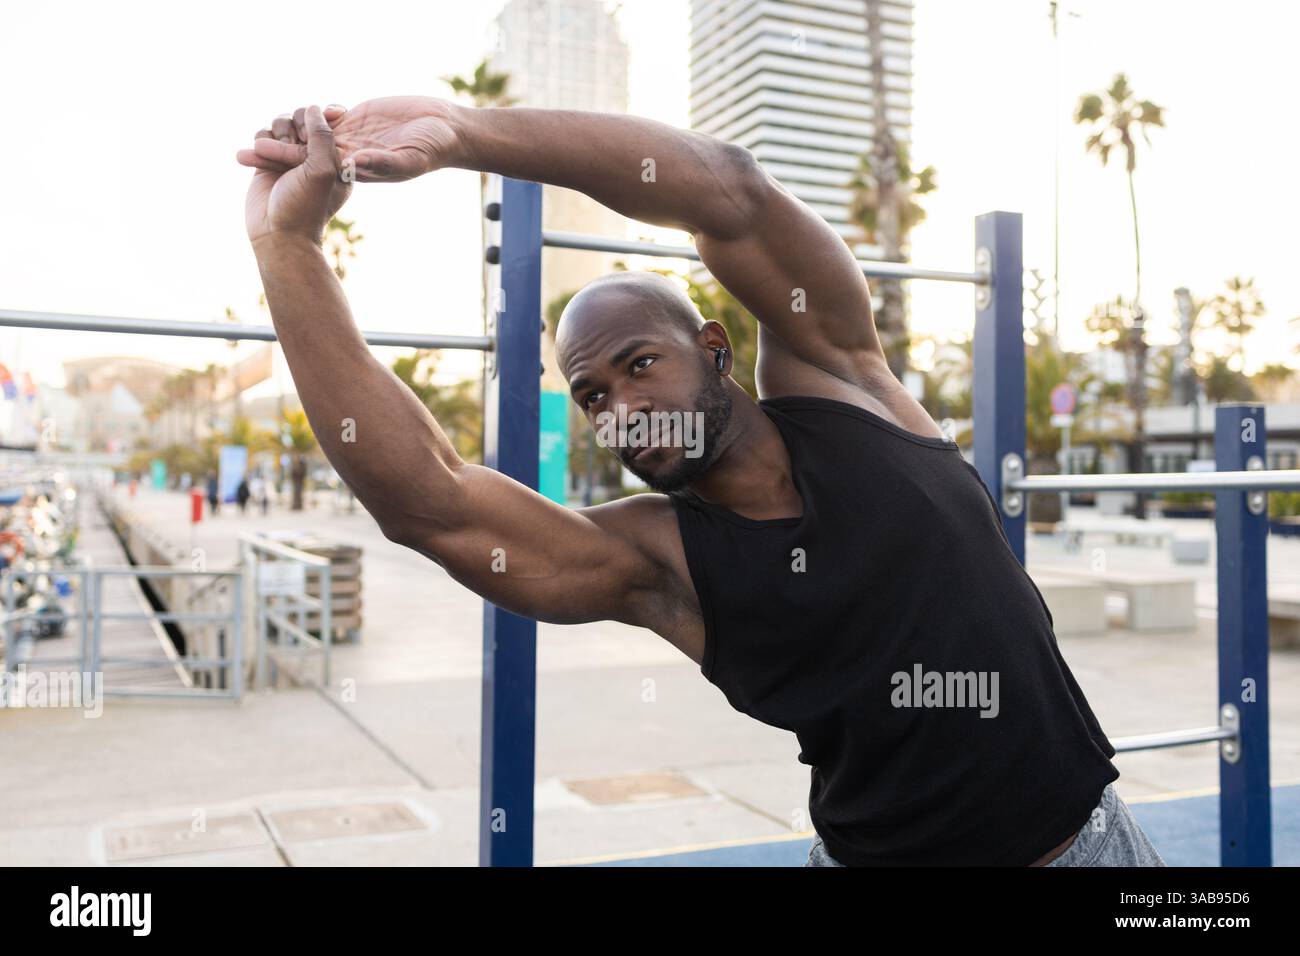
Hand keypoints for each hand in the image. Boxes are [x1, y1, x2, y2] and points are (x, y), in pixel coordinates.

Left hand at [236, 96, 461, 183]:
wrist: (448, 131)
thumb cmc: (433, 149)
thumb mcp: (406, 160)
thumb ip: (380, 163)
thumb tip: (352, 164)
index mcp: (355, 170)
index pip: (312, 166)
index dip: (284, 162)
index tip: (257, 158)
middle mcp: (350, 156)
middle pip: (304, 154)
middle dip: (273, 154)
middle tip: (241, 153)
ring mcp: (353, 138)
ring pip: (312, 136)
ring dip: (286, 134)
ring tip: (256, 133)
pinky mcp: (359, 121)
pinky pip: (328, 120)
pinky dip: (311, 117)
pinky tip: (290, 117)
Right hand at [242, 104, 350, 246]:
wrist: (277, 236)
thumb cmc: (304, 207)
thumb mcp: (322, 170)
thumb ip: (321, 136)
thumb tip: (314, 107)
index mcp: (337, 159)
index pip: (330, 124)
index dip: (323, 116)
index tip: (325, 114)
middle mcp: (314, 157)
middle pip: (302, 118)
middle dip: (294, 127)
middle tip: (290, 145)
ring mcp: (290, 159)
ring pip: (280, 124)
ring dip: (274, 135)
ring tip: (269, 154)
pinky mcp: (267, 163)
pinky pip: (262, 136)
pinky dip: (259, 142)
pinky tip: (257, 156)